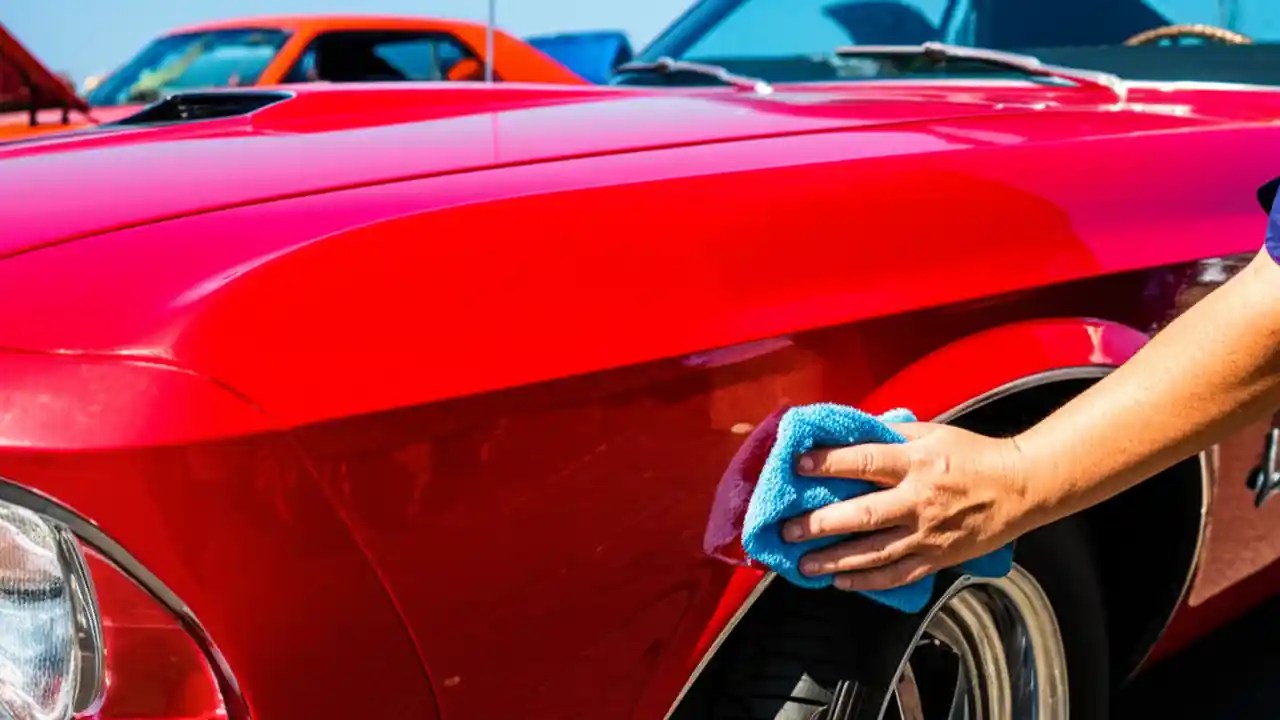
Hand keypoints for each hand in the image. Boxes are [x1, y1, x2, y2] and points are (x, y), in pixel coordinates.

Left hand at [782, 422, 1041, 591]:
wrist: (1021, 487)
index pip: (865, 461)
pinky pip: (898, 575)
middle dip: (821, 523)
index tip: (798, 465)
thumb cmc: (973, 454)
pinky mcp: (938, 558)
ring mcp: (929, 534)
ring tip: (804, 564)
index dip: (829, 463)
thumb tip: (848, 433)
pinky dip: (867, 581)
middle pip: (863, 514)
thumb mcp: (932, 432)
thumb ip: (889, 434)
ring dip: (835, 560)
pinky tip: (840, 582)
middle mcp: (919, 500)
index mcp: (916, 462)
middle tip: (788, 529)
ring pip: (875, 553)